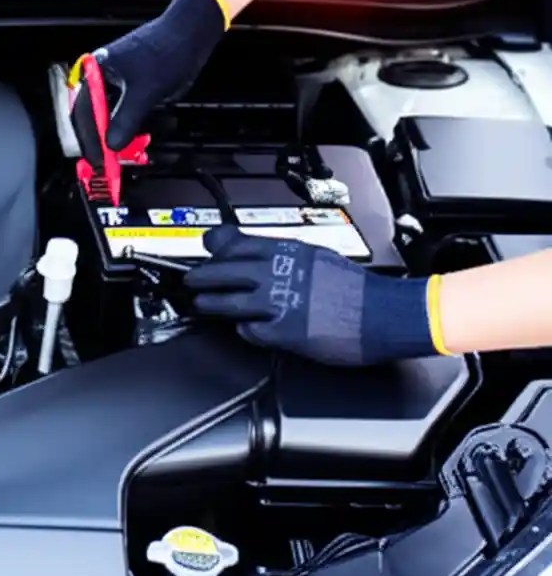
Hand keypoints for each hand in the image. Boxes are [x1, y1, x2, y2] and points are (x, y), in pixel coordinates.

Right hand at [75, 0, 226, 156]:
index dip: (89, 139)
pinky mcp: (132, 85)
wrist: (192, 33)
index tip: (96, 159)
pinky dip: (131, 125)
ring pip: (109, 115)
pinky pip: (124, 110)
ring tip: (128, 150)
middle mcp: (101, 75)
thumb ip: (125, 120)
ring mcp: (116, 80)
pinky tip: (140, 135)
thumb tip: (110, 145)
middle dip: (104, 139)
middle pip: (93, 116)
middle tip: (110, 161)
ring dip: (119, 134)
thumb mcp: (145, 93)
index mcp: (96, 71)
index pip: (82, 112)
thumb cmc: (167, 51)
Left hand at [183, 226, 441, 366]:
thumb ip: (283, 255)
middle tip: (190, 281)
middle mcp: (278, 273)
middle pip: (223, 271)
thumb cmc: (357, 289)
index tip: (204, 251)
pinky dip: (245, 330)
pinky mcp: (284, 331)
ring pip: (229, 301)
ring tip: (202, 303)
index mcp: (288, 251)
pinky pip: (251, 330)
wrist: (384, 314)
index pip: (236, 244)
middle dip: (200, 277)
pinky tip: (245, 328)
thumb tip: (257, 252)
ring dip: (211, 303)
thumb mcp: (316, 257)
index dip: (214, 249)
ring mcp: (279, 303)